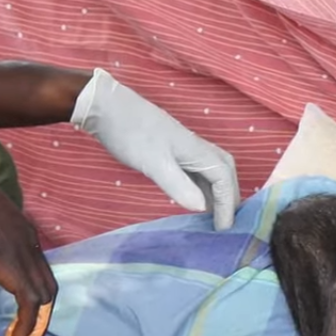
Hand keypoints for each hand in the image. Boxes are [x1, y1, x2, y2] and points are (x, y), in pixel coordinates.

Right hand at [0, 167, 55, 335]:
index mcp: (27, 240)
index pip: (42, 270)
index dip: (39, 291)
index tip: (34, 308)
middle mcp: (34, 250)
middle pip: (49, 286)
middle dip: (44, 311)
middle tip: (36, 332)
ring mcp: (29, 261)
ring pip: (44, 296)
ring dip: (38, 322)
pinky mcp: (18, 273)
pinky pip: (30, 304)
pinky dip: (28, 324)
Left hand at [71, 69, 239, 229]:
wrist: (105, 106)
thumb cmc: (131, 133)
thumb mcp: (154, 162)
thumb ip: (178, 185)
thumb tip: (202, 208)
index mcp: (197, 150)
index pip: (224, 178)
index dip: (227, 204)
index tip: (223, 228)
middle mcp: (197, 148)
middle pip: (225, 172)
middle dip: (230, 197)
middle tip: (225, 222)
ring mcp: (184, 148)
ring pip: (212, 172)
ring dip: (218, 192)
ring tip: (214, 215)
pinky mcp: (171, 150)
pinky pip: (197, 171)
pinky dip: (202, 187)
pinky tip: (193, 198)